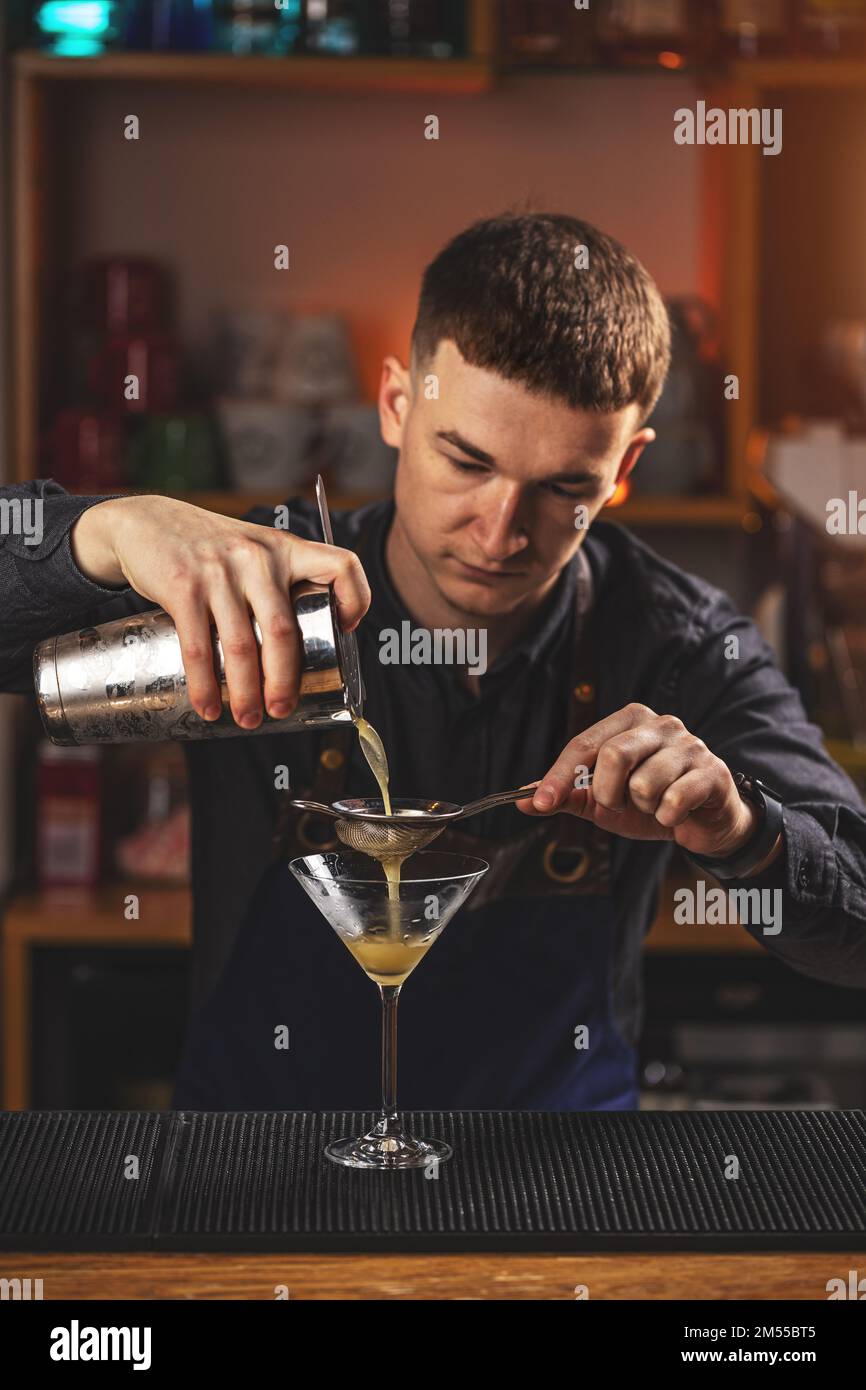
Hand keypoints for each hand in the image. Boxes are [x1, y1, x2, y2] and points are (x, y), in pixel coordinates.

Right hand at [71, 496, 369, 727]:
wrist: (146, 522)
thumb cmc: (209, 550)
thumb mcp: (253, 551)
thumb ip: (278, 584)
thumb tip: (300, 650)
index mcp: (286, 549)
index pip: (342, 565)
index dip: (356, 599)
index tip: (344, 631)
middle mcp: (259, 557)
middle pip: (285, 630)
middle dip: (285, 681)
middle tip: (282, 709)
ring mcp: (219, 571)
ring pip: (243, 645)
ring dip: (246, 693)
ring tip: (248, 718)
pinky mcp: (183, 586)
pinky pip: (198, 646)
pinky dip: (205, 685)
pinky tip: (208, 706)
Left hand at [516, 702, 759, 860]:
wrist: (705, 822)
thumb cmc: (651, 803)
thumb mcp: (603, 801)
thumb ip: (567, 797)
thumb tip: (523, 800)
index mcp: (629, 721)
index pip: (584, 744)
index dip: (559, 776)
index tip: (541, 803)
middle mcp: (661, 724)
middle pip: (614, 755)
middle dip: (608, 792)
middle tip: (617, 804)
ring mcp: (690, 745)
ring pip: (644, 782)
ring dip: (643, 807)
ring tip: (654, 805)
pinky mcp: (712, 771)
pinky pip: (674, 800)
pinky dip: (667, 817)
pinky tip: (676, 813)